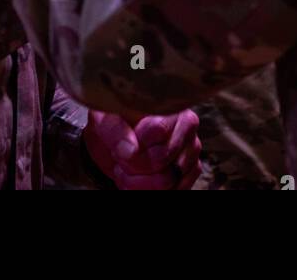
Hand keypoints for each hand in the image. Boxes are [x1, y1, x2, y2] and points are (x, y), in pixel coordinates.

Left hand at [84, 109, 202, 190]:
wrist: (116, 139)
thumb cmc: (113, 122)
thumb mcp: (104, 119)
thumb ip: (115, 130)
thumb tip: (131, 151)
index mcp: (170, 105)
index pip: (157, 131)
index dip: (132, 146)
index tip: (118, 147)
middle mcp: (188, 126)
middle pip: (160, 159)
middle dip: (132, 166)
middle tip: (120, 160)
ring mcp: (192, 150)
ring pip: (166, 181)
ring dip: (138, 183)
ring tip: (127, 171)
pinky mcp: (191, 172)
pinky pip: (175, 192)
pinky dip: (149, 192)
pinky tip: (139, 181)